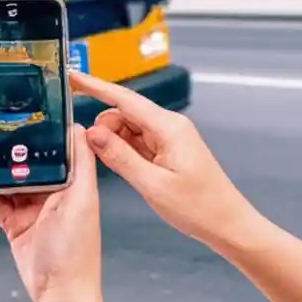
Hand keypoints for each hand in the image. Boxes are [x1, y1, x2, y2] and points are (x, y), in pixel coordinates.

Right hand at [0, 126, 101, 301]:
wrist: (60, 294)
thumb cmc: (78, 254)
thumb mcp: (82, 202)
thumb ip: (81, 166)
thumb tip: (80, 129)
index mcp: (72, 182)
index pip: (52, 148)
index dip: (36, 131)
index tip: (20, 114)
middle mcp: (53, 192)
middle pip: (23, 160)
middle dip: (4, 147)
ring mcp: (32, 208)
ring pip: (4, 179)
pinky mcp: (16, 223)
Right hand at [71, 71, 258, 251]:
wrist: (228, 224)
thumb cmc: (198, 208)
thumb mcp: (152, 185)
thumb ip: (120, 156)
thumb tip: (91, 132)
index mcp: (168, 127)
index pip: (124, 99)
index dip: (96, 86)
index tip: (73, 77)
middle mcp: (169, 126)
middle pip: (124, 113)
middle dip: (103, 128)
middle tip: (91, 153)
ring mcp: (170, 137)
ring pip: (129, 128)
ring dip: (114, 142)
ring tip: (111, 166)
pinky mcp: (169, 150)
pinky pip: (138, 141)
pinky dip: (125, 150)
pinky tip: (122, 166)